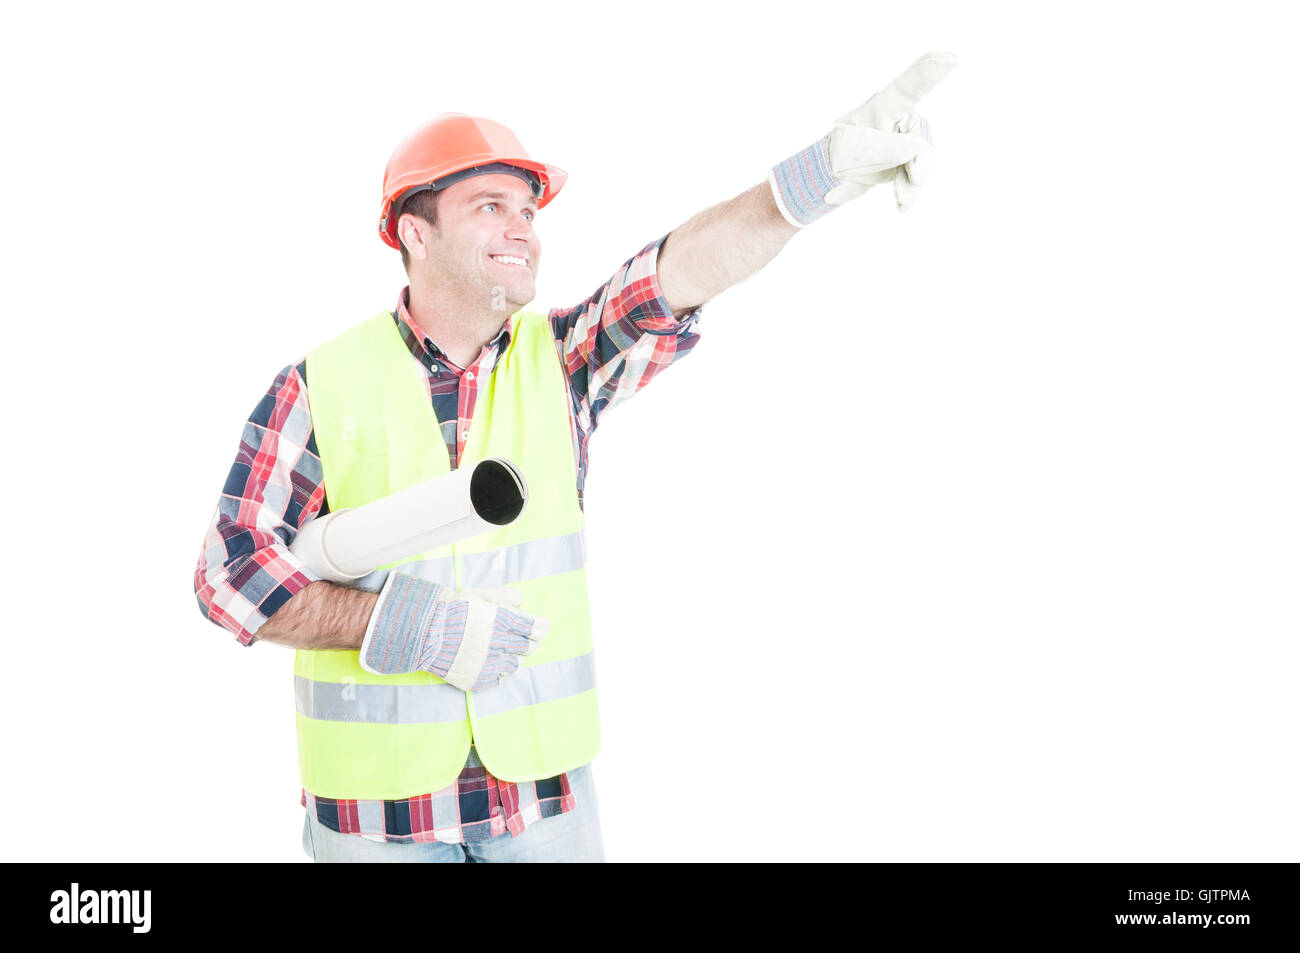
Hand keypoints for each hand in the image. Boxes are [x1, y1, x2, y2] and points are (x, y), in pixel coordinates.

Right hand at [359, 574, 548, 689]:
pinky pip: (497, 678)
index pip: (535, 629)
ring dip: (510, 657)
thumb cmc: (450, 610)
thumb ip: (504, 597)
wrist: (421, 633)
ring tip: (497, 650)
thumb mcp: (478, 594)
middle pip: (528, 648)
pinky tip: (484, 661)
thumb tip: (521, 603)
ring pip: (515, 665)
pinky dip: (494, 670)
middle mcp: (498, 644)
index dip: (538, 628)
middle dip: (525, 642)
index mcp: (502, 621)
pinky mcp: (478, 680)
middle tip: (515, 639)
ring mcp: (488, 664)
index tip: (537, 629)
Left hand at [768, 51, 957, 224]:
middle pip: (921, 137)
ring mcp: (903, 137)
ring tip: (900, 199)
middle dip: (917, 164)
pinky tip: (902, 204)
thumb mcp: (856, 153)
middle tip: (910, 181)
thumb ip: (887, 148)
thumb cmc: (838, 155)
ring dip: (912, 182)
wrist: (830, 177)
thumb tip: (917, 147)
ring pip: (922, 159)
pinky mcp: (905, 156)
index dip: (928, 73)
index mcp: (881, 108)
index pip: (908, 87)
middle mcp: (897, 117)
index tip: (949, 59)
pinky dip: (910, 190)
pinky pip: (917, 172)